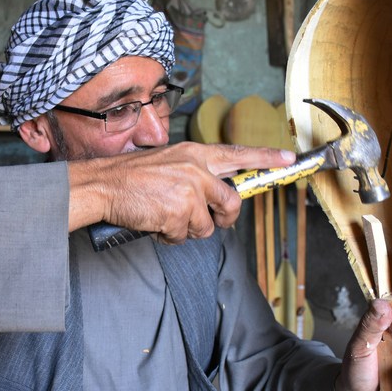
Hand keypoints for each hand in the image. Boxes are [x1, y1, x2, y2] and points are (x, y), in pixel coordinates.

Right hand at [67, 142, 295, 242]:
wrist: (103, 184)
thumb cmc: (131, 176)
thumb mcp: (168, 162)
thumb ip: (194, 173)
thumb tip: (216, 193)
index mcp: (194, 154)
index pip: (238, 154)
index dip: (267, 157)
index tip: (289, 159)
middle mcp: (196, 170)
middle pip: (231, 203)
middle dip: (223, 219)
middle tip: (210, 221)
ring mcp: (188, 192)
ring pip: (206, 226)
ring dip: (187, 229)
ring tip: (164, 217)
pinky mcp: (177, 213)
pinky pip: (183, 236)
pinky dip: (168, 236)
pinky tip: (154, 222)